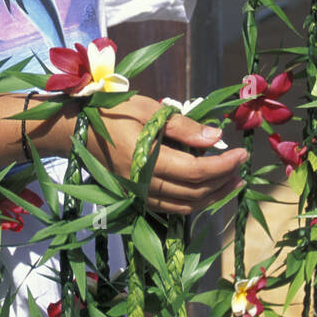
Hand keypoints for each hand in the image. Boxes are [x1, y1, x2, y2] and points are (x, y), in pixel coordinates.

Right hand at [74, 94, 246, 216]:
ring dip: (213, 196)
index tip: (241, 153)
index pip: (195, 170)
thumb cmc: (110, 111)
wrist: (74, 130)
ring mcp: (138, 194)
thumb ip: (182, 126)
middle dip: (224, 182)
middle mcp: (142, 183)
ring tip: (233, 182)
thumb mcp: (147, 109)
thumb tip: (215, 138)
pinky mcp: (135, 197)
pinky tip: (207, 190)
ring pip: (185, 205)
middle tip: (242, 169)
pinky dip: (194, 202)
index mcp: (145, 159)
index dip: (223, 165)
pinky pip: (171, 207)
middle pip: (194, 192)